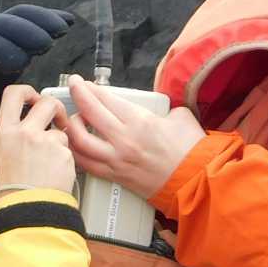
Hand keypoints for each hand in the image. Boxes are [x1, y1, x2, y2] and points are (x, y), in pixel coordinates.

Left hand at [0, 5, 76, 125]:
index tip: (19, 65)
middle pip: (1, 23)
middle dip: (24, 31)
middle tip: (46, 45)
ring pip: (18, 17)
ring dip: (41, 21)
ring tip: (61, 30)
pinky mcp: (12, 31)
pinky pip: (31, 19)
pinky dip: (50, 18)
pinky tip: (68, 21)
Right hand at [0, 85, 75, 195]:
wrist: (27, 209)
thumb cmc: (15, 187)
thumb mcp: (4, 153)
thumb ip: (16, 132)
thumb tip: (31, 119)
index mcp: (5, 131)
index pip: (13, 94)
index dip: (28, 91)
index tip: (34, 98)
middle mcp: (25, 132)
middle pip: (47, 102)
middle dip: (56, 109)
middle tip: (56, 119)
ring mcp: (46, 142)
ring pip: (61, 129)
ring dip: (60, 141)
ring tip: (49, 161)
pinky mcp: (64, 153)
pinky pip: (69, 149)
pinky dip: (65, 158)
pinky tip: (55, 171)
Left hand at [63, 76, 206, 201]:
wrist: (195, 183)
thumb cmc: (191, 150)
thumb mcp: (180, 117)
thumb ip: (161, 109)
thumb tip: (152, 107)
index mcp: (140, 121)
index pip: (106, 100)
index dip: (92, 88)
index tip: (85, 83)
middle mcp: (124, 140)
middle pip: (89, 113)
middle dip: (78, 95)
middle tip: (74, 87)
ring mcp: (117, 160)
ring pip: (80, 141)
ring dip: (72, 126)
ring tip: (74, 119)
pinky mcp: (115, 176)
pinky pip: (86, 164)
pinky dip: (76, 152)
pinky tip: (75, 144)